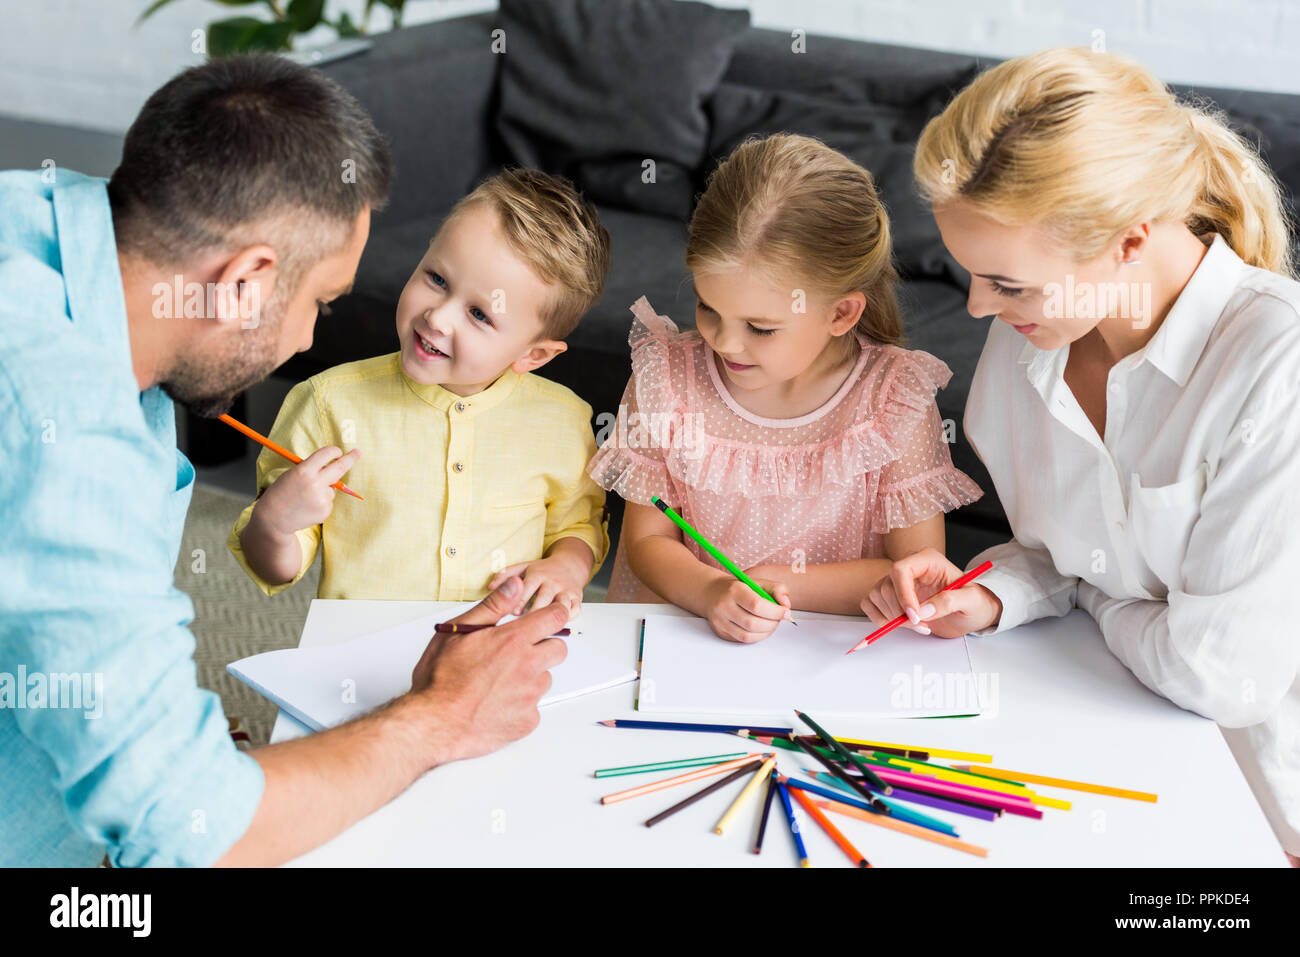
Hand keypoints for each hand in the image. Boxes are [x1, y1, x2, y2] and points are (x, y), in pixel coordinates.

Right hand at [255, 445, 360, 536]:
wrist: (274, 518)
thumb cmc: (281, 493)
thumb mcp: (292, 474)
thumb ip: (312, 469)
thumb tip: (334, 465)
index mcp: (304, 471)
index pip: (326, 454)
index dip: (334, 451)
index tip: (338, 451)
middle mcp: (315, 483)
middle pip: (340, 467)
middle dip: (351, 458)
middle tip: (357, 453)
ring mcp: (322, 498)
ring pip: (333, 487)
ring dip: (325, 488)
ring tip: (306, 496)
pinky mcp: (325, 510)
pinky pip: (329, 500)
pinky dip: (322, 501)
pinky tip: (308, 506)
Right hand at [409, 575, 567, 765]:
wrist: (435, 722)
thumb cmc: (440, 678)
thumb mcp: (458, 631)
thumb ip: (493, 606)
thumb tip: (516, 584)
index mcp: (513, 640)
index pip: (553, 618)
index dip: (555, 614)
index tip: (552, 616)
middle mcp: (528, 666)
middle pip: (558, 649)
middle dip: (545, 647)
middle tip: (519, 653)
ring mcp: (530, 695)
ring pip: (544, 679)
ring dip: (530, 678)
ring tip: (499, 682)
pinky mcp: (527, 721)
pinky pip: (533, 708)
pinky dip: (520, 705)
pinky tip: (496, 704)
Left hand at [488, 554, 586, 619]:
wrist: (569, 565)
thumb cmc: (543, 570)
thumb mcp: (523, 567)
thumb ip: (505, 575)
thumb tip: (490, 587)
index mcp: (537, 574)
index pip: (528, 588)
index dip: (520, 601)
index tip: (513, 612)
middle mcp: (553, 582)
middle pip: (544, 599)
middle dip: (534, 613)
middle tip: (525, 626)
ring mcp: (566, 590)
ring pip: (561, 606)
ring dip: (553, 617)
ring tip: (543, 628)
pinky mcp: (577, 598)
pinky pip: (575, 610)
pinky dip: (568, 618)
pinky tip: (558, 625)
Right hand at [701, 576, 790, 642]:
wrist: (712, 593)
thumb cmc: (739, 588)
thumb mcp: (759, 582)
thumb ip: (777, 590)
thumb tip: (786, 605)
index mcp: (735, 590)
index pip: (757, 605)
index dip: (775, 611)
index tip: (785, 612)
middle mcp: (724, 606)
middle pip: (753, 623)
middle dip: (772, 624)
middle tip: (778, 619)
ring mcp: (720, 621)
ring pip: (747, 635)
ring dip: (765, 632)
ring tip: (770, 624)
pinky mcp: (720, 632)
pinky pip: (742, 640)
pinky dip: (756, 636)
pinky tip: (760, 629)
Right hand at [860, 547, 1001, 637]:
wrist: (971, 614)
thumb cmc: (974, 604)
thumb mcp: (972, 602)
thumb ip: (950, 601)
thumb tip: (924, 610)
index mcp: (927, 560)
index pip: (901, 569)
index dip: (903, 593)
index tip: (914, 617)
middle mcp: (909, 568)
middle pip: (887, 585)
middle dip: (900, 612)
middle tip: (922, 626)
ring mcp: (897, 582)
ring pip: (877, 595)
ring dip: (892, 617)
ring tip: (919, 626)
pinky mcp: (890, 597)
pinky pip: (870, 604)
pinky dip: (879, 619)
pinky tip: (899, 626)